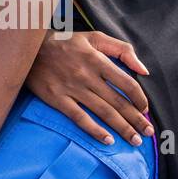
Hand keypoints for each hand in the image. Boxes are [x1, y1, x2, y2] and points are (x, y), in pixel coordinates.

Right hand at [26, 28, 155, 145]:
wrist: (30, 48)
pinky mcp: (58, 99)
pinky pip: (79, 118)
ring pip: (103, 112)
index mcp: (98, 60)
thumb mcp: (95, 37)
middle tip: (148, 133)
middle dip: (136, 120)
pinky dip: (95, 130)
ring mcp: (72, 89)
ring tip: (135, 141)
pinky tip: (108, 140)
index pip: (126, 83)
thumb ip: (122, 50)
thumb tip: (144, 70)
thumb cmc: (67, 42)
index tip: (145, 109)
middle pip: (118, 102)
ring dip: (121, 128)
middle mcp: (87, 76)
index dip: (140, 98)